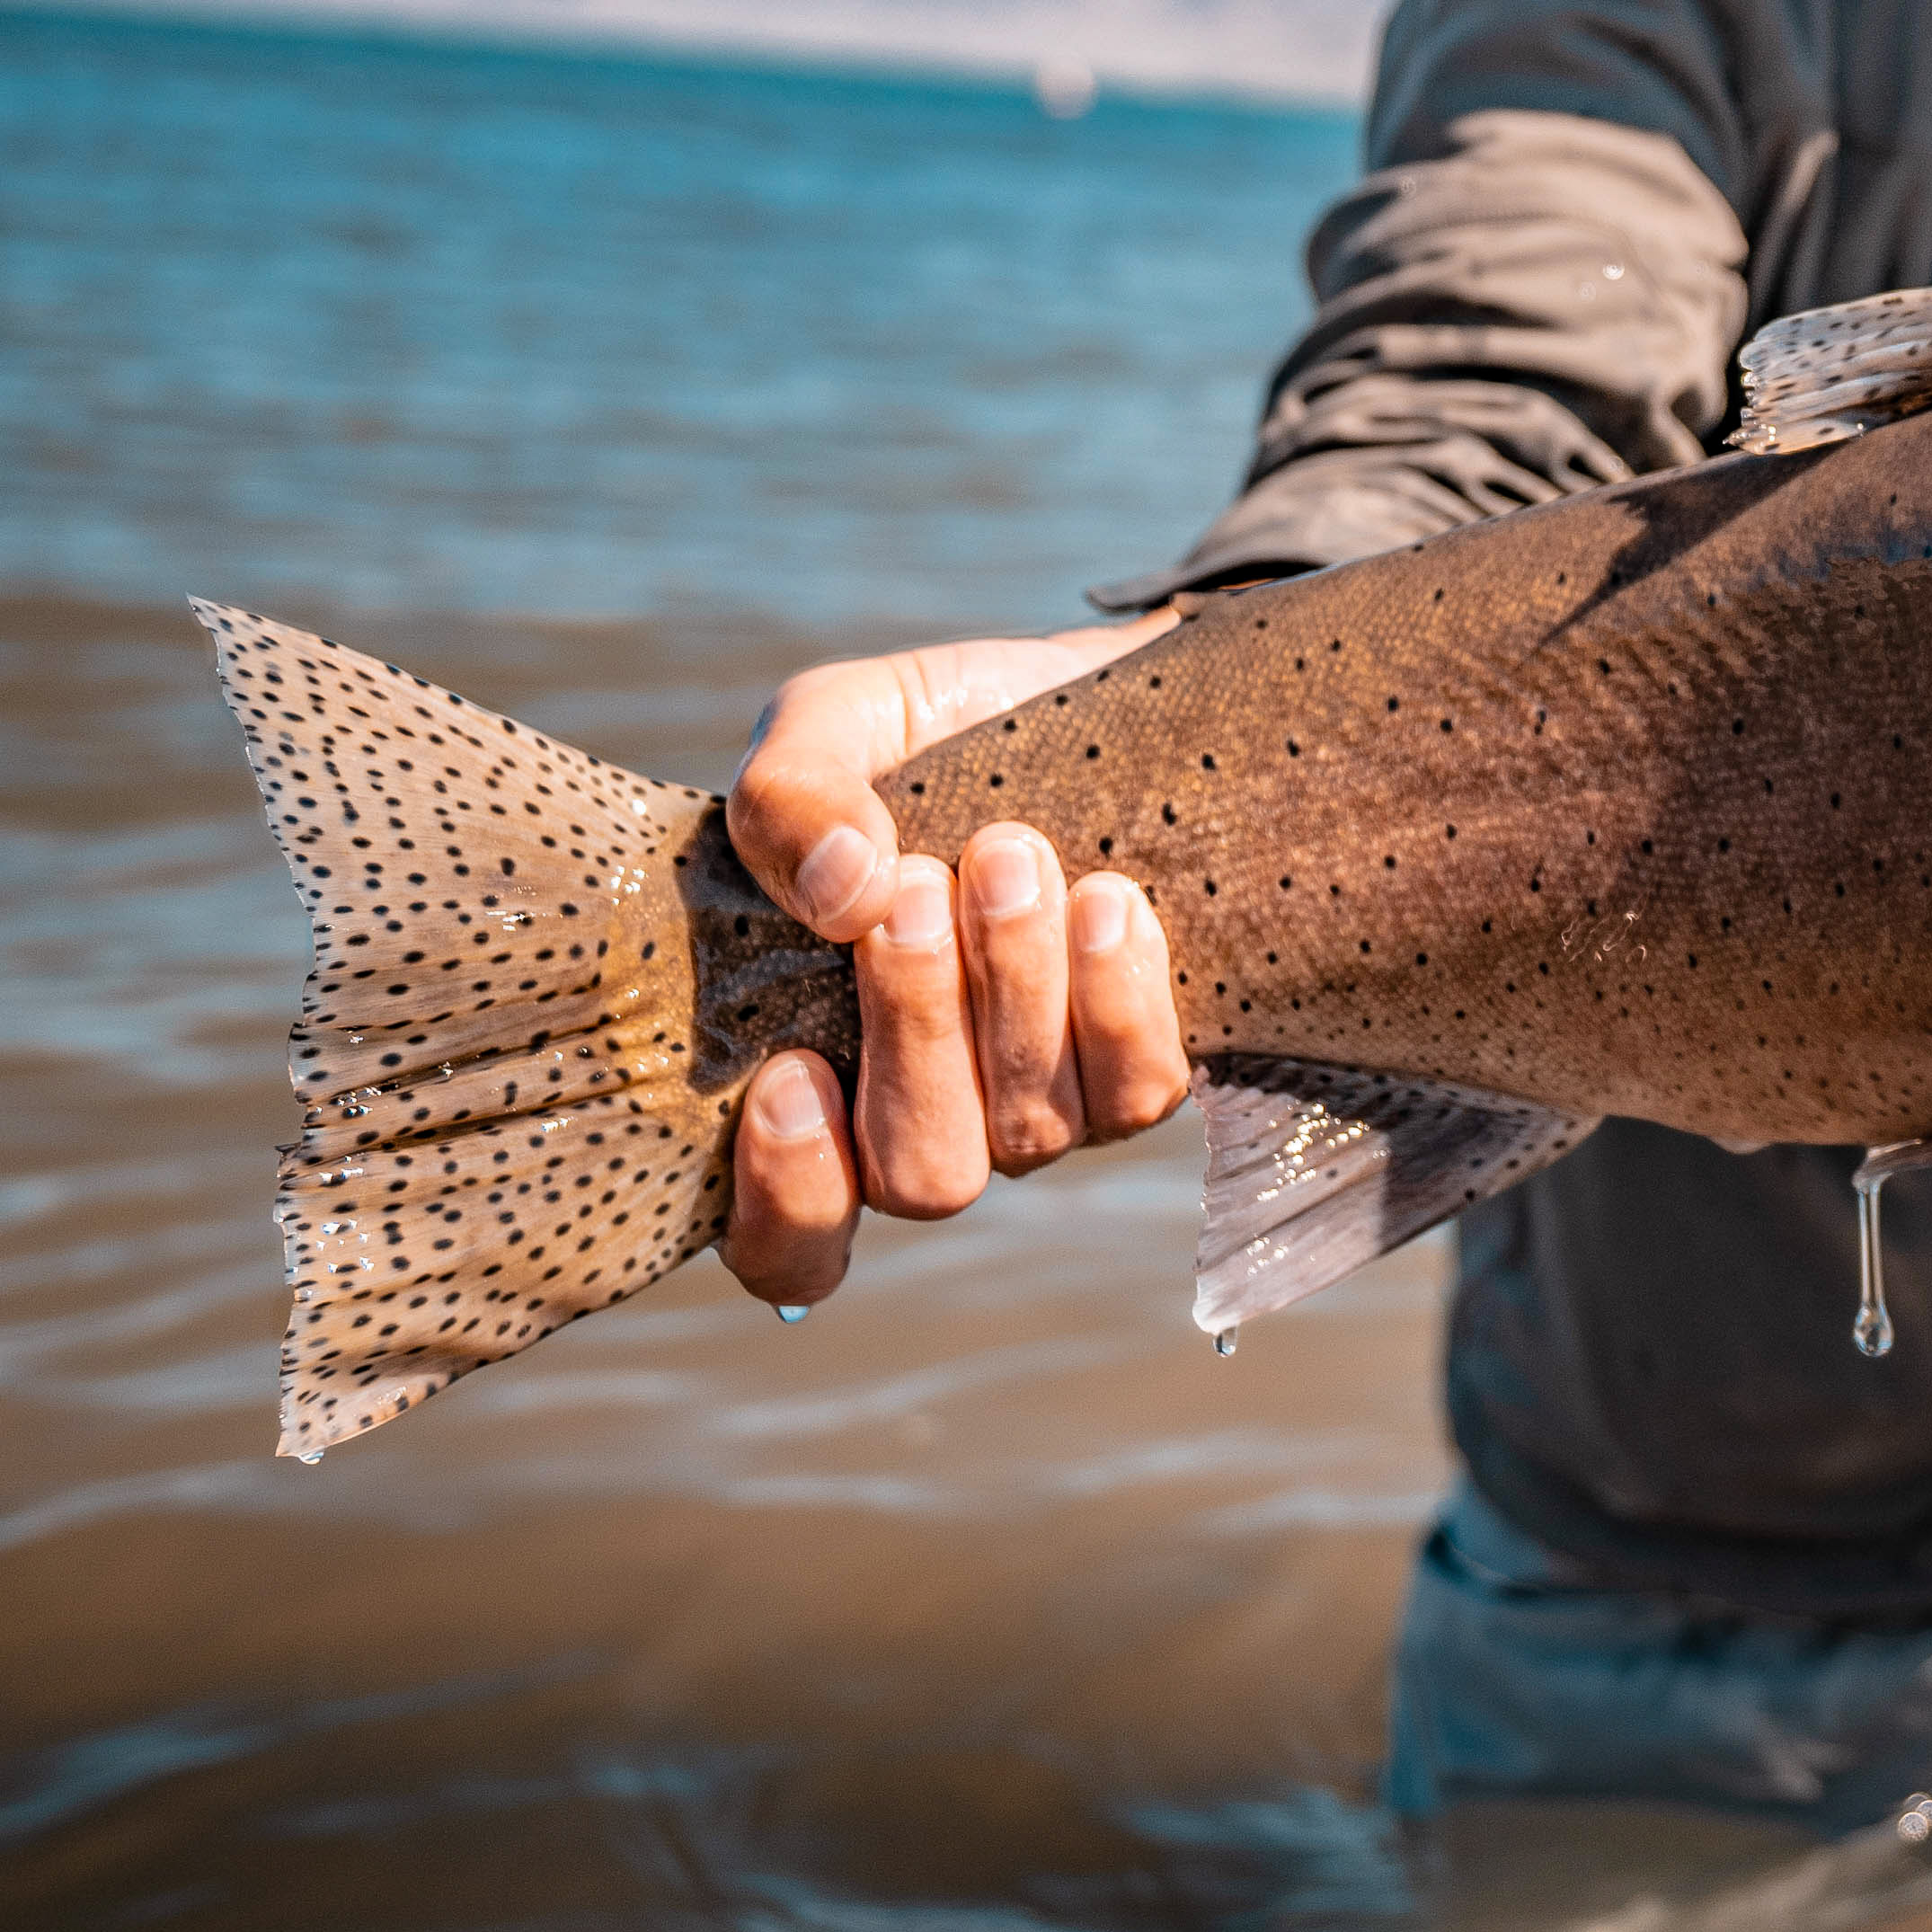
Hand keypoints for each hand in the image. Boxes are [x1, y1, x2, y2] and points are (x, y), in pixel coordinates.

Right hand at [719, 621, 1195, 1309]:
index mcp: (817, 1074)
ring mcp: (1045, 1102)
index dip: (787, 1197)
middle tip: (918, 886)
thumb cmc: (926, 735)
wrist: (1080, 688)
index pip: (789, 1242)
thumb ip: (787, 797)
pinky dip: (1121, 1000)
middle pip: (923, 1173)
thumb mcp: (829, 729)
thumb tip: (842, 891)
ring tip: (1014, 856)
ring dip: (1019, 990)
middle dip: (917, 1028)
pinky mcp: (1144, 1061)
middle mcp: (933, 1117)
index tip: (790, 1071)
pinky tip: (1108, 898)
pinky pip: (1142, 1091)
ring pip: (1034, 1132)